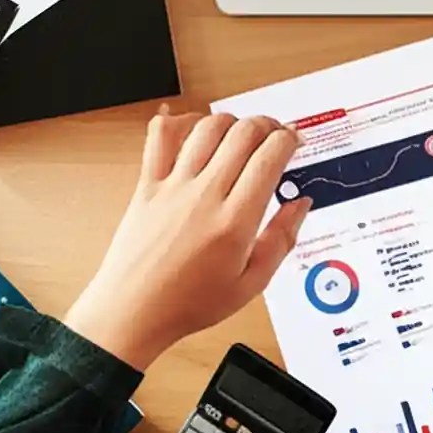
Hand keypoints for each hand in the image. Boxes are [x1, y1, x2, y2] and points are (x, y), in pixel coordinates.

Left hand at [64, 110, 311, 369]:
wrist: (132, 312)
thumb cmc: (189, 303)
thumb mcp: (251, 283)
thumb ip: (282, 239)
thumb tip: (301, 205)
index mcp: (234, 222)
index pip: (269, 157)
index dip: (288, 139)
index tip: (294, 141)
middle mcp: (204, 196)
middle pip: (243, 133)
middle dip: (267, 125)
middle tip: (274, 134)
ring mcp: (173, 187)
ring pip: (207, 127)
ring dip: (231, 121)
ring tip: (240, 132)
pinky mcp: (148, 185)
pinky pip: (160, 137)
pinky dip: (177, 120)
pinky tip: (193, 124)